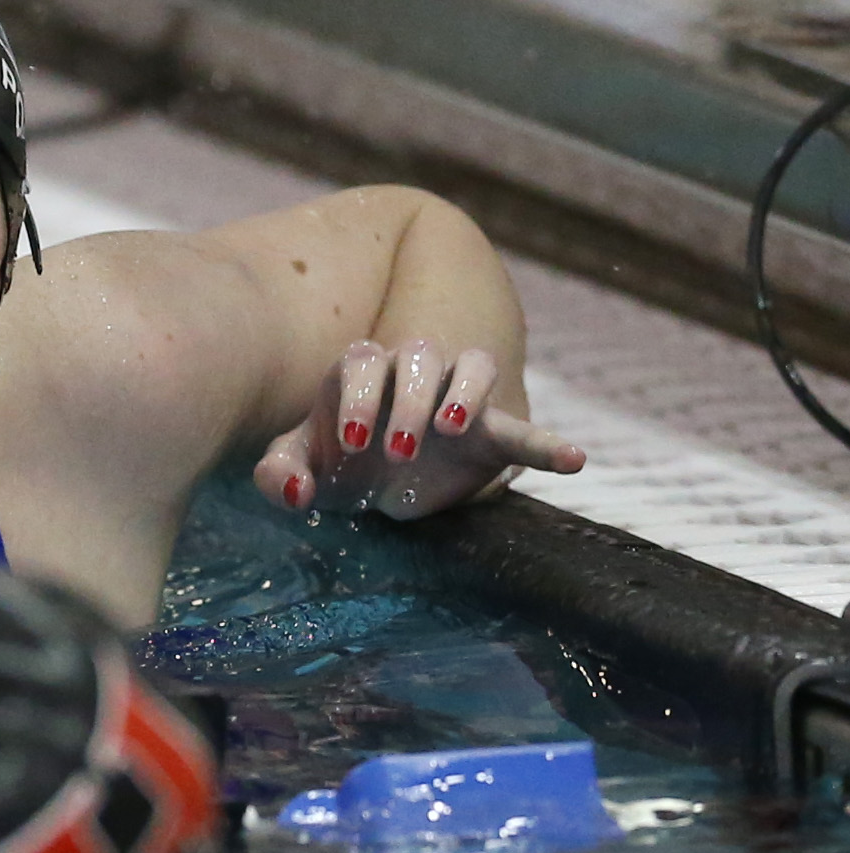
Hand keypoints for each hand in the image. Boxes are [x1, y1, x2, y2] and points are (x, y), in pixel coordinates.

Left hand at [253, 340, 584, 520]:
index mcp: (359, 373)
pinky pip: (524, 430)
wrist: (374, 477)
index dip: (359, 398)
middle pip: (418, 356)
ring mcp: (452, 398)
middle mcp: (409, 373)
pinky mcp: (488, 432)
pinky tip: (574, 461)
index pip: (361, 364)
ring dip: (467, 390)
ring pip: (473, 364)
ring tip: (456, 426)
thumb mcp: (297, 467)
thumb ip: (278, 474)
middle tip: (397, 451)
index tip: (354, 444)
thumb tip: (293, 496)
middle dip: (408, 400)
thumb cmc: (330, 460)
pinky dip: (548, 444)